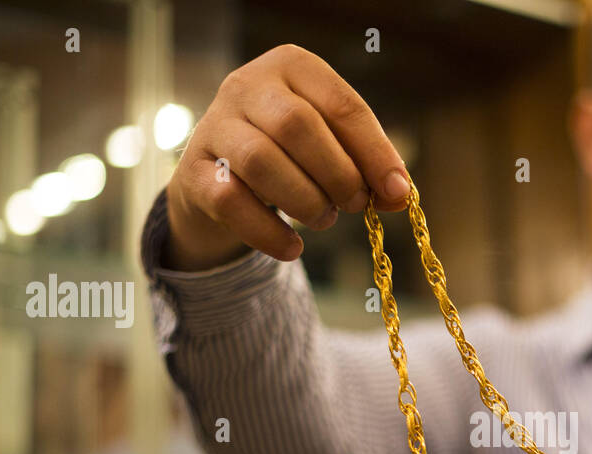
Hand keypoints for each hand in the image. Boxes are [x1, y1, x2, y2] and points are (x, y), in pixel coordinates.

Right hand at [163, 44, 410, 270]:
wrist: (221, 177)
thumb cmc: (291, 154)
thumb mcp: (330, 146)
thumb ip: (365, 165)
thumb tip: (399, 196)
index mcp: (291, 66)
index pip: (341, 104)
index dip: (375, 152)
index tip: (396, 192)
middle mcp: (246, 85)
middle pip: (297, 126)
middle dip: (337, 175)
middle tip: (354, 205)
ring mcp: (213, 126)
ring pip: (261, 161)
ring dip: (305, 201)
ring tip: (323, 219)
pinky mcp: (192, 172)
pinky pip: (231, 203)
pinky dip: (269, 233)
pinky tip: (293, 249)